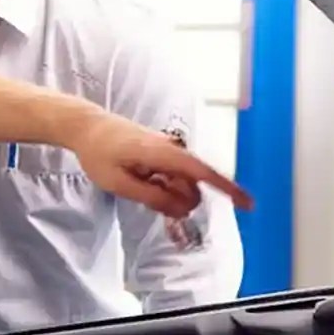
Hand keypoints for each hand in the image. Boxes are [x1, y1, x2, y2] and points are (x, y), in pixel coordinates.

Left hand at [66, 109, 252, 217]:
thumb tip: (182, 208)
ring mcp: (167, 150)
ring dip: (168, 195)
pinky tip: (142, 183)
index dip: (227, 189)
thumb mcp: (119, 183)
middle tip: (147, 199)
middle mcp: (171, 149)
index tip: (248, 204)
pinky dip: (164, 186)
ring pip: (182, 183)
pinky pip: (173, 177)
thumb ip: (152, 197)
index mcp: (163, 153)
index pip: (203, 173)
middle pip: (193, 186)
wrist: (85, 126)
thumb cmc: (98, 152)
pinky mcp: (162, 153)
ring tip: (137, 186)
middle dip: (179, 201)